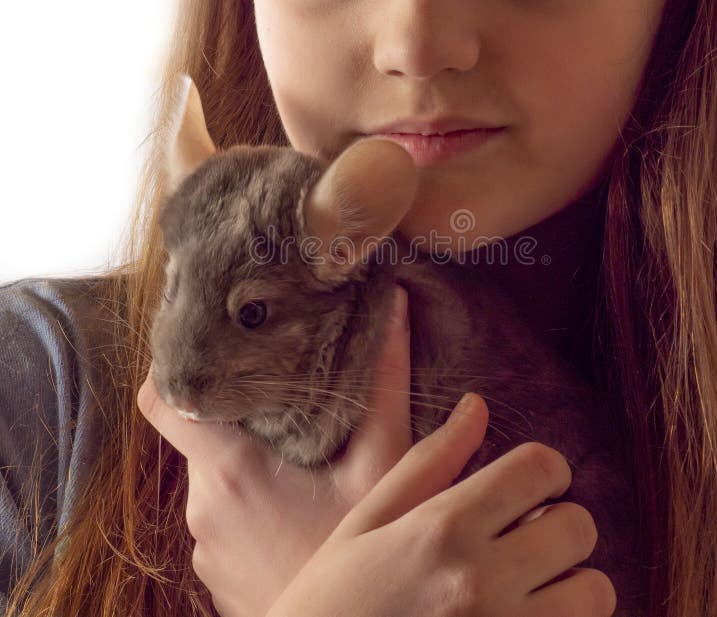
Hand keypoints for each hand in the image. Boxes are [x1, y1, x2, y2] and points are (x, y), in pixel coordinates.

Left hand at [137, 285, 416, 616]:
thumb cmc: (363, 555)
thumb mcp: (384, 464)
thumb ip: (384, 384)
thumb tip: (393, 305)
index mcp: (230, 469)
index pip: (161, 400)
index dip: (176, 367)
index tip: (215, 350)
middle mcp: (202, 505)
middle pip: (202, 434)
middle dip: (240, 415)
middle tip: (290, 401)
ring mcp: (204, 545)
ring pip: (215, 477)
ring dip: (249, 462)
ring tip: (302, 459)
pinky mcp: (214, 572)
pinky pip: (222, 517)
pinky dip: (250, 503)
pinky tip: (296, 510)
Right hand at [267, 391, 617, 616]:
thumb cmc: (331, 601)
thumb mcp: (366, 522)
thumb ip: (429, 462)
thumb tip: (476, 406)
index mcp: (444, 529)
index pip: (540, 468)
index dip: (545, 468)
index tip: (530, 483)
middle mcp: (483, 584)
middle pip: (580, 528)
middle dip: (560, 523)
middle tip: (527, 537)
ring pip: (596, 594)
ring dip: (572, 584)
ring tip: (531, 588)